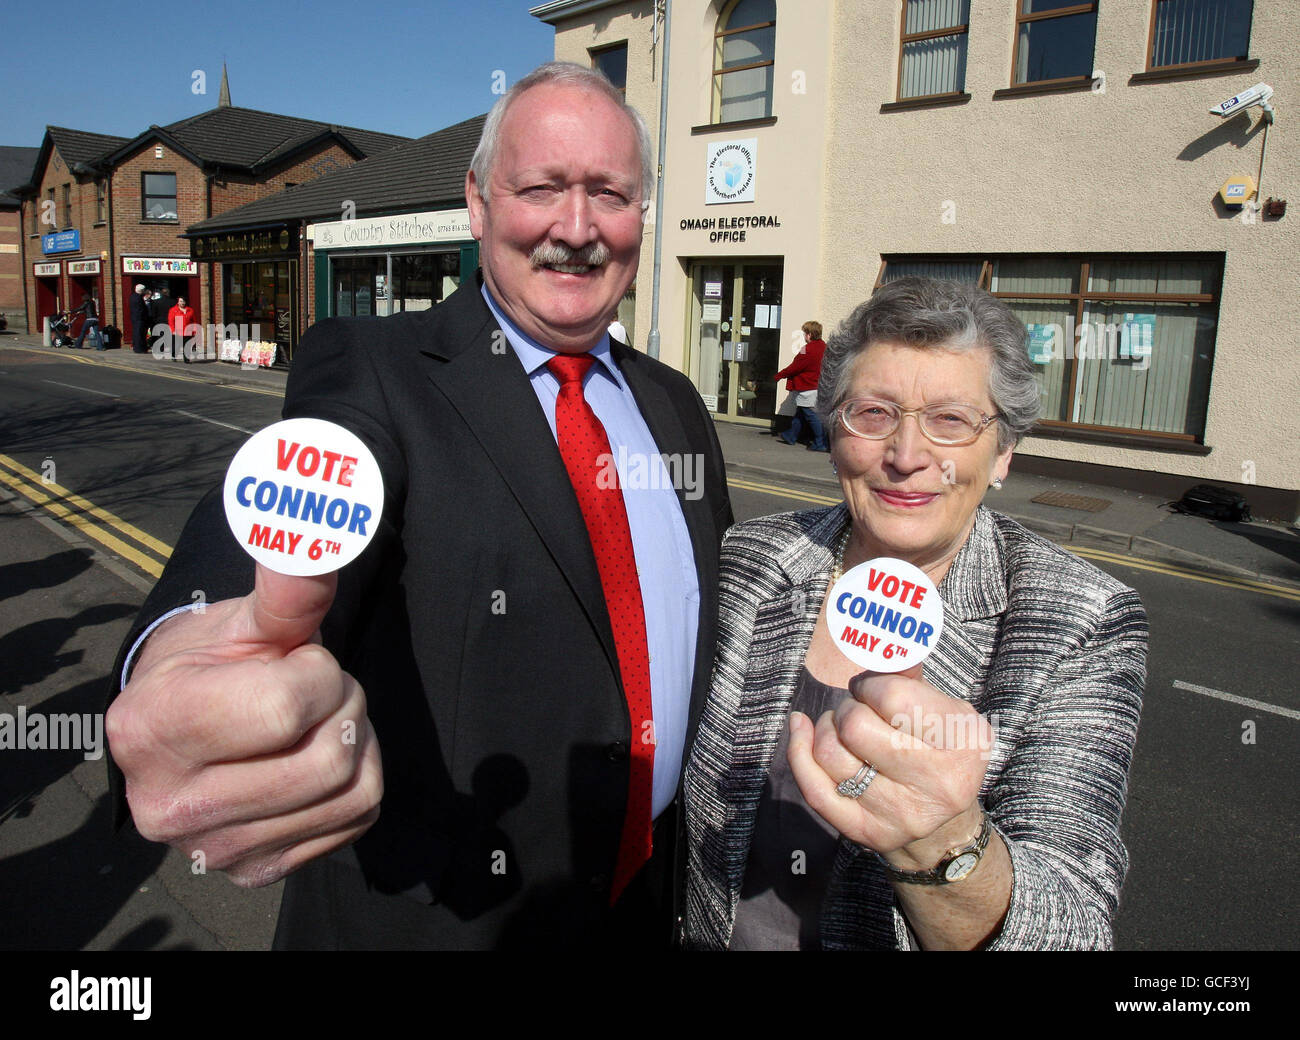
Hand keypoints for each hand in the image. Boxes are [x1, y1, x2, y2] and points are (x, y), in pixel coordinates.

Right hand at [106, 563, 382, 886]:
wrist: (183, 728)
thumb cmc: (213, 663)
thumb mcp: (244, 619)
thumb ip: (287, 588)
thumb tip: (322, 535)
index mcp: (152, 729)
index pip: (286, 707)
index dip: (316, 671)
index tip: (295, 659)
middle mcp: (169, 804)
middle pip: (328, 759)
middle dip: (343, 704)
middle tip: (317, 688)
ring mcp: (213, 848)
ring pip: (354, 792)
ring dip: (358, 741)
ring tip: (316, 720)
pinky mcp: (256, 870)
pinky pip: (357, 821)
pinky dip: (359, 780)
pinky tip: (319, 756)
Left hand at [787, 664, 991, 868]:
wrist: (944, 826)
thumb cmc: (937, 750)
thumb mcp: (942, 711)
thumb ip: (910, 678)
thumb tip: (877, 644)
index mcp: (962, 741)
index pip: (892, 698)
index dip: (869, 687)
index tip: (870, 691)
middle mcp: (937, 781)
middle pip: (856, 727)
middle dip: (846, 709)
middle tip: (855, 711)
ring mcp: (901, 812)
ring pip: (831, 755)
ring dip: (825, 730)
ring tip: (838, 727)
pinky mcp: (868, 832)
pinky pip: (815, 790)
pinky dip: (799, 753)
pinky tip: (801, 730)